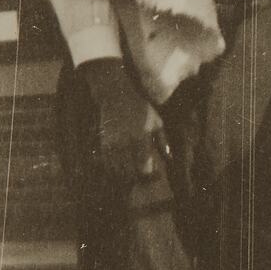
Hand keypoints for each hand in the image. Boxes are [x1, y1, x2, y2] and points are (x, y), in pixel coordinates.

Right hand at [79, 59, 168, 182]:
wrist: (115, 91)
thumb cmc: (141, 105)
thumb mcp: (156, 120)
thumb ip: (162, 141)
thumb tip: (169, 159)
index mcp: (140, 138)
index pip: (144, 168)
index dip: (148, 176)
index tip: (152, 175)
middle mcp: (124, 143)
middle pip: (129, 173)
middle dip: (136, 178)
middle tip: (142, 177)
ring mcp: (111, 143)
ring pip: (116, 171)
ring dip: (124, 176)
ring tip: (130, 173)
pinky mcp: (101, 142)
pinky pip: (106, 164)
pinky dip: (112, 169)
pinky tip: (118, 167)